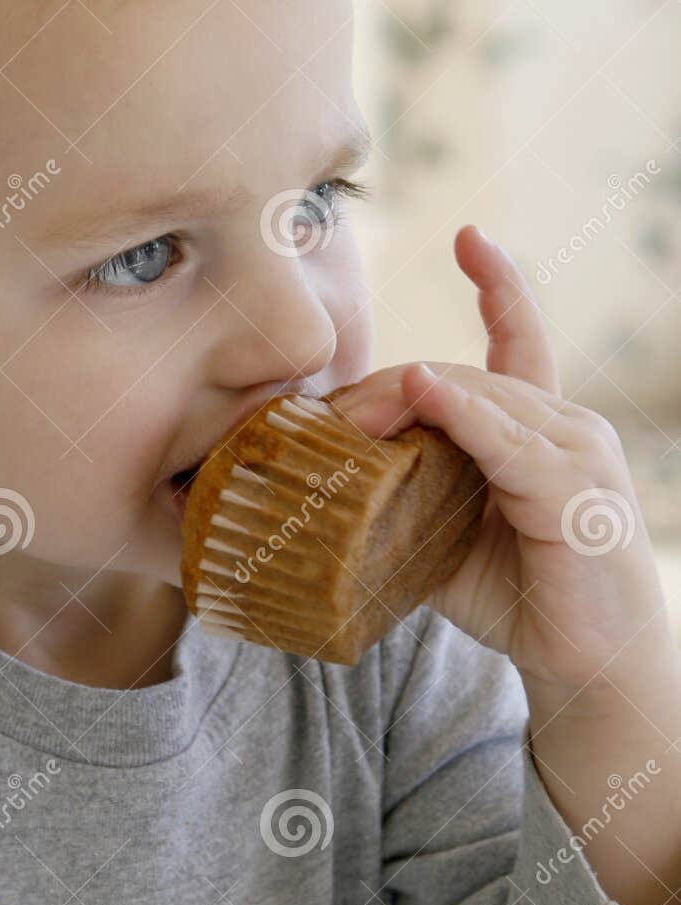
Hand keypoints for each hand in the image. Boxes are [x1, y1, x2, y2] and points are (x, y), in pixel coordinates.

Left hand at [329, 225, 677, 711]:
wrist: (584, 667)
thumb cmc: (521, 599)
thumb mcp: (446, 538)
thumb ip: (404, 498)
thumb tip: (321, 487)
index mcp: (538, 428)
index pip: (521, 337)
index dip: (499, 284)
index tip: (470, 237)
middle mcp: (565, 425)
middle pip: (460, 375)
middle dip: (385, 387)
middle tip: (320, 416)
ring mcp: (576, 450)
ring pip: (475, 398)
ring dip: (401, 401)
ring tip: (341, 420)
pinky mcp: (574, 489)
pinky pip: (506, 440)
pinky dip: (460, 413)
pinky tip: (419, 393)